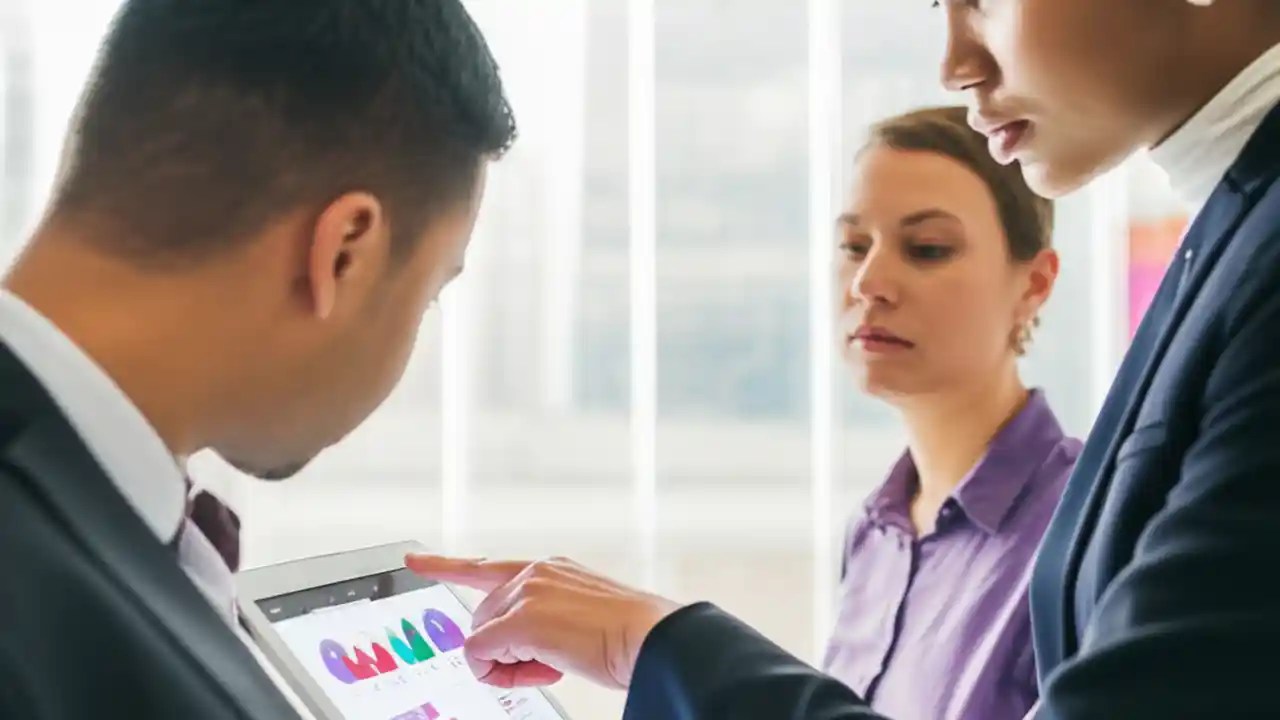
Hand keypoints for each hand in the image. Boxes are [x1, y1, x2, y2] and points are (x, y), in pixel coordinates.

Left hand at [404, 554, 681, 689]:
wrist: (655, 637)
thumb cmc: (633, 636)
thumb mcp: (584, 618)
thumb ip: (548, 620)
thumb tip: (515, 647)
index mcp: (552, 568)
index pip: (487, 566)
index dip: (446, 565)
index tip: (414, 561)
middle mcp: (536, 572)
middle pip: (482, 618)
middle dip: (503, 650)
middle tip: (544, 667)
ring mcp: (527, 592)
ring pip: (481, 638)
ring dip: (508, 664)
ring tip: (553, 667)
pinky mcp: (521, 619)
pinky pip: (481, 655)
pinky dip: (501, 673)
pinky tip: (543, 670)